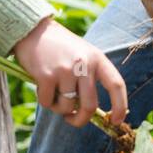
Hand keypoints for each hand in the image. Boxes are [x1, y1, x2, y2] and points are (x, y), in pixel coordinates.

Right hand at [13, 17, 127, 127]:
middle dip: (81, 119)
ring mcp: (65, 70)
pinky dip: (45, 101)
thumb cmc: (60, 48)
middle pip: (90, 105)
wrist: (33, 30)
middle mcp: (84, 64)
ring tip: (53, 94)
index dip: (120, 106)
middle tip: (72, 119)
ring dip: (59, 108)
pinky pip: (48, 102)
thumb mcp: (83, 55)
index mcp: (97, 59)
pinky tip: (41, 87)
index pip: (116, 85)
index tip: (116, 121)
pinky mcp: (46, 75)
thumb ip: (90, 78)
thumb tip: (91, 112)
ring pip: (67, 107)